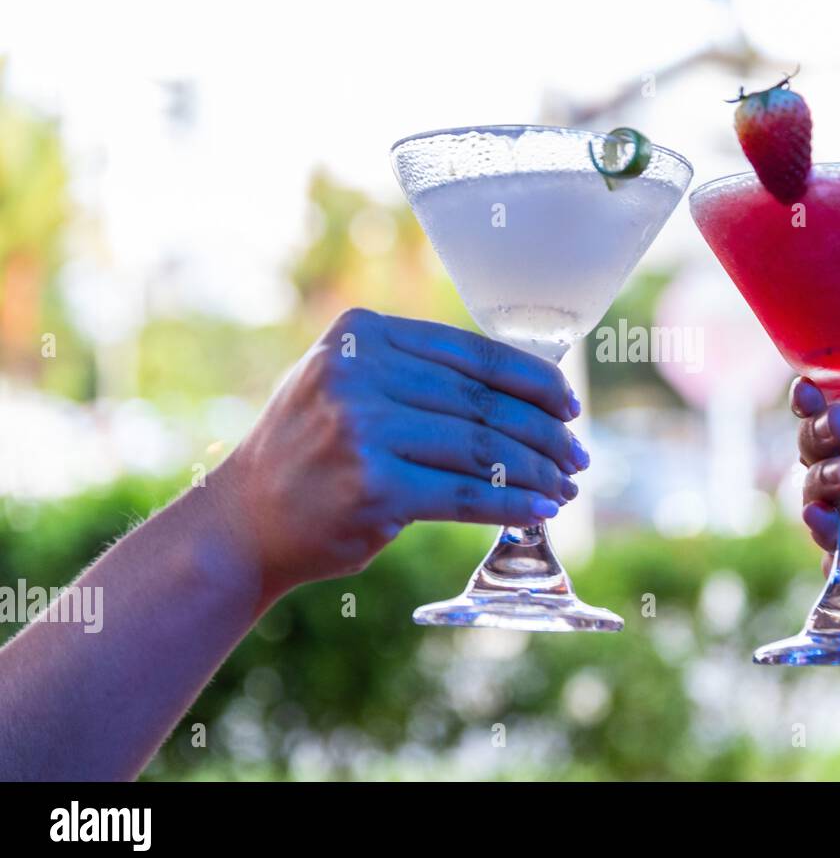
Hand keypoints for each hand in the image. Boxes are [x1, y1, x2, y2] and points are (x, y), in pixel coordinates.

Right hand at [215, 308, 586, 604]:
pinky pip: (465, 495)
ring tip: (567, 485)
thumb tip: (528, 388)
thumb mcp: (347, 384)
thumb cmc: (312, 451)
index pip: (473, 353)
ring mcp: (363, 432)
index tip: (569, 404)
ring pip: (482, 449)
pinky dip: (512, 504)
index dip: (533, 380)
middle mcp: (359, 376)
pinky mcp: (374, 489)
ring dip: (537, 470)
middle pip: (484, 402)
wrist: (244, 521)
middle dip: (545, 432)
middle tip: (578, 455)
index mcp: (361, 336)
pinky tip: (541, 509)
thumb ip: (418, 372)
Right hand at [793, 377, 839, 651]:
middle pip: (817, 456)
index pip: (835, 418)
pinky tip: (822, 515)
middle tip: (839, 425)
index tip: (808, 391)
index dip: (815, 405)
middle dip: (819, 437)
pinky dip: (823, 531)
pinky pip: (835, 551)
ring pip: (818, 499)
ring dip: (823, 480)